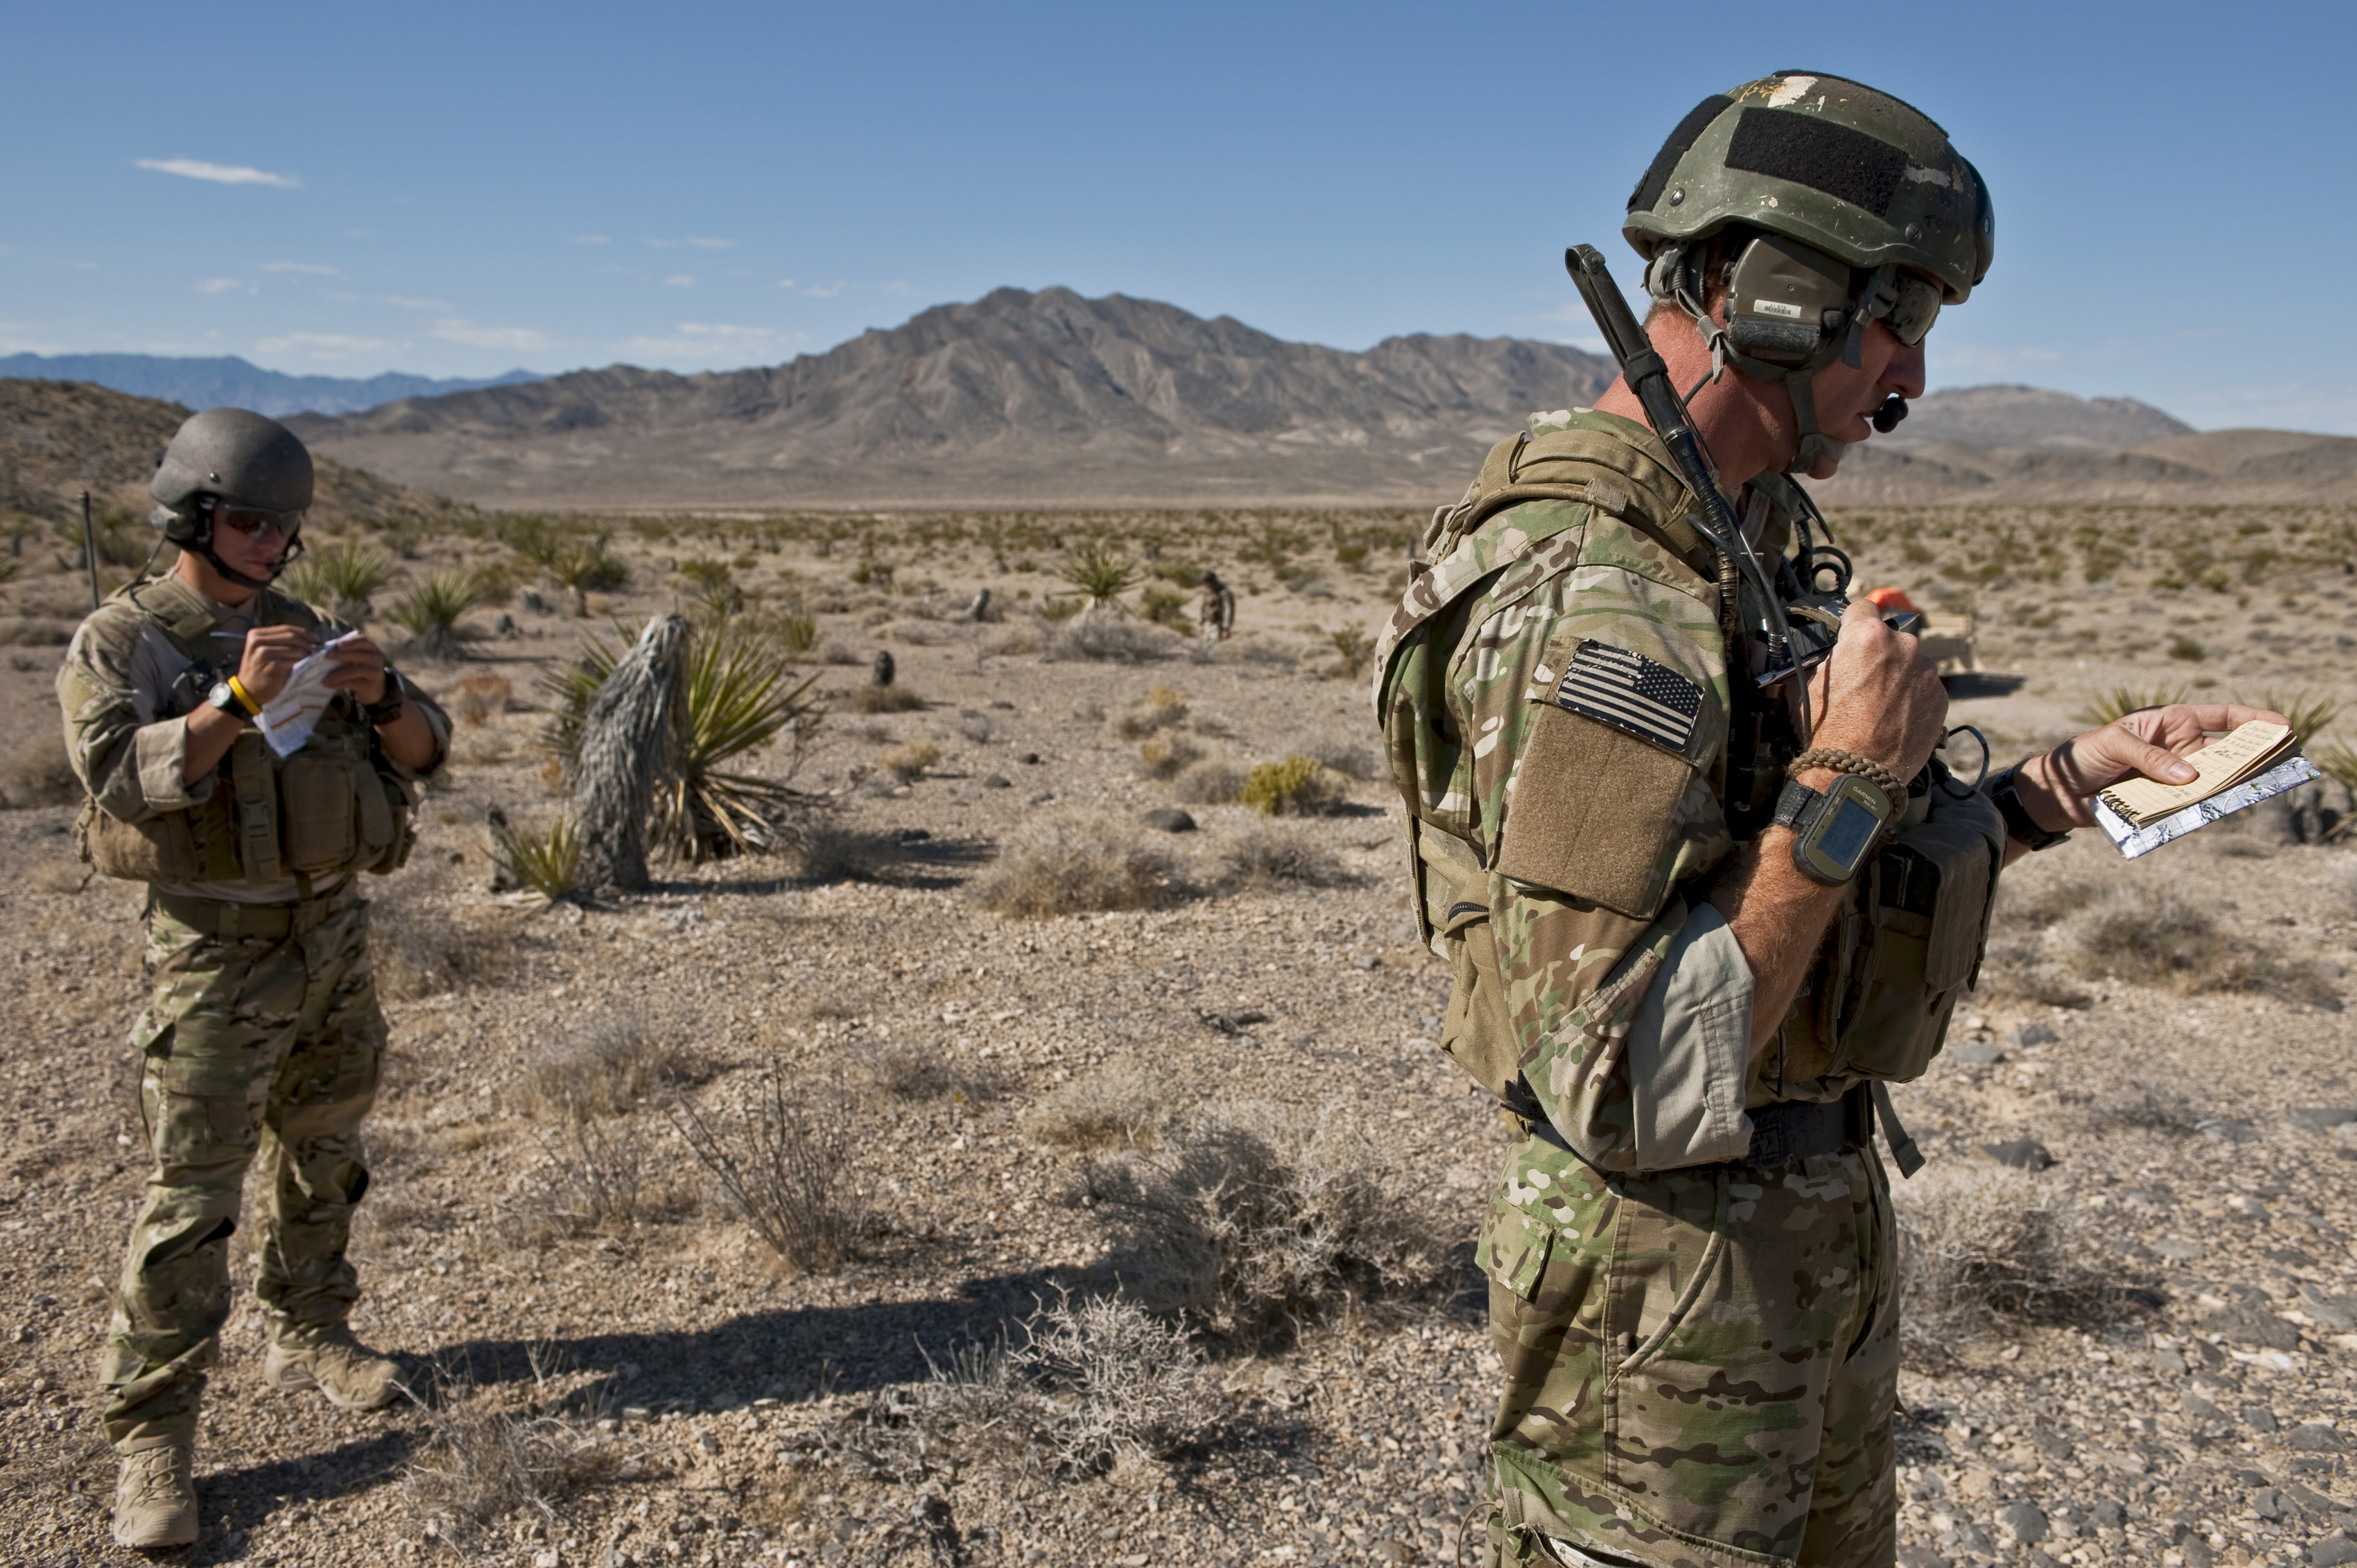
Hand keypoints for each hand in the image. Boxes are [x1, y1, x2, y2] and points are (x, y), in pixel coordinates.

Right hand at [234, 625, 317, 706]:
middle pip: (291, 636)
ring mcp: (263, 653)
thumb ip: (281, 642)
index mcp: (256, 634)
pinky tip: (304, 667)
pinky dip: (302, 664)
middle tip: (315, 651)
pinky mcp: (272, 666)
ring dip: (306, 655)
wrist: (248, 690)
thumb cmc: (261, 670)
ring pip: (295, 649)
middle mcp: (257, 641)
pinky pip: (294, 661)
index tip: (315, 638)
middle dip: (307, 643)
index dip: (303, 632)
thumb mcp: (266, 650)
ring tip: (310, 660)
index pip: (285, 628)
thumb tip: (309, 638)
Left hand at [322, 634, 390, 706]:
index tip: (338, 645)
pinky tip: (329, 684)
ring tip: (324, 678)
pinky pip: (352, 683)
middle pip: (359, 655)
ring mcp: (375, 672)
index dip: (351, 642)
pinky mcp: (370, 685)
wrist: (373, 687)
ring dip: (337, 674)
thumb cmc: (359, 667)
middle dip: (341, 655)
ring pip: (355, 671)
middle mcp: (376, 659)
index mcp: (371, 648)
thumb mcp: (356, 657)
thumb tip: (325, 652)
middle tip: (326, 656)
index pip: (364, 641)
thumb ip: (345, 652)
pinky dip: (338, 684)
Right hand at [1801, 601, 1947, 780]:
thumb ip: (1817, 660)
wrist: (1855, 775)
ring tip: (1878, 704)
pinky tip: (1894, 717)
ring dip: (1896, 674)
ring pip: (1909, 662)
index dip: (1851, 623)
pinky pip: (1924, 687)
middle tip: (1860, 680)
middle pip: (1888, 637)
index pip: (1862, 607)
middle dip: (1876, 653)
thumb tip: (1816, 654)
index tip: (1849, 637)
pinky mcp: (1940, 697)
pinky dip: (1912, 697)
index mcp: (1867, 636)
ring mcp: (1926, 672)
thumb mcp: (1803, 687)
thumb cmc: (1826, 731)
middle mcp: (1903, 646)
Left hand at [2014, 702, 2292, 830]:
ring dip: (2231, 790)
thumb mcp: (2114, 744)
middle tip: (2278, 769)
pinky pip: (2192, 808)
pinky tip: (2215, 813)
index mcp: (2173, 723)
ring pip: (2214, 784)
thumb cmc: (2085, 754)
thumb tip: (2189, 776)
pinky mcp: (2166, 804)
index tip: (2282, 728)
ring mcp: (2175, 779)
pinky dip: (2204, 811)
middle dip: (2253, 760)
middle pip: (2227, 754)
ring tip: (2252, 794)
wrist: (2060, 791)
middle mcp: (2181, 750)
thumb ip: (2150, 756)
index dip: (2254, 721)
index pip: (2223, 717)